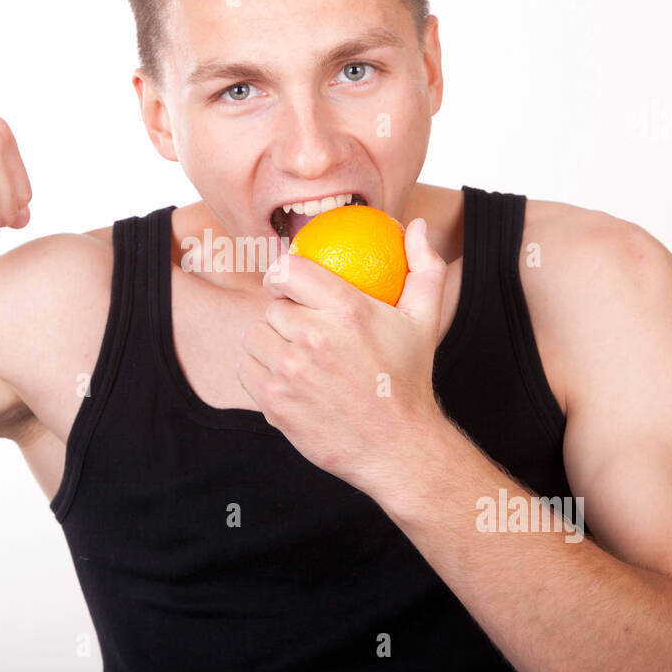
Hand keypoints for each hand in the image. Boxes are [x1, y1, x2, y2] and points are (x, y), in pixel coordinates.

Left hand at [236, 217, 452, 494]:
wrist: (398, 447)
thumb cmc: (408, 379)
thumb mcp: (425, 319)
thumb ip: (423, 266)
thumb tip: (416, 225)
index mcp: (348, 310)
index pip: (289, 270)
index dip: (283, 273)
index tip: (288, 284)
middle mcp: (315, 338)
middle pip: (273, 306)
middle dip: (285, 315)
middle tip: (303, 330)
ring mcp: (291, 372)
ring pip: (254, 336)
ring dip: (268, 342)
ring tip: (292, 354)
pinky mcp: (275, 402)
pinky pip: (246, 369)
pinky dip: (259, 371)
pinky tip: (282, 377)